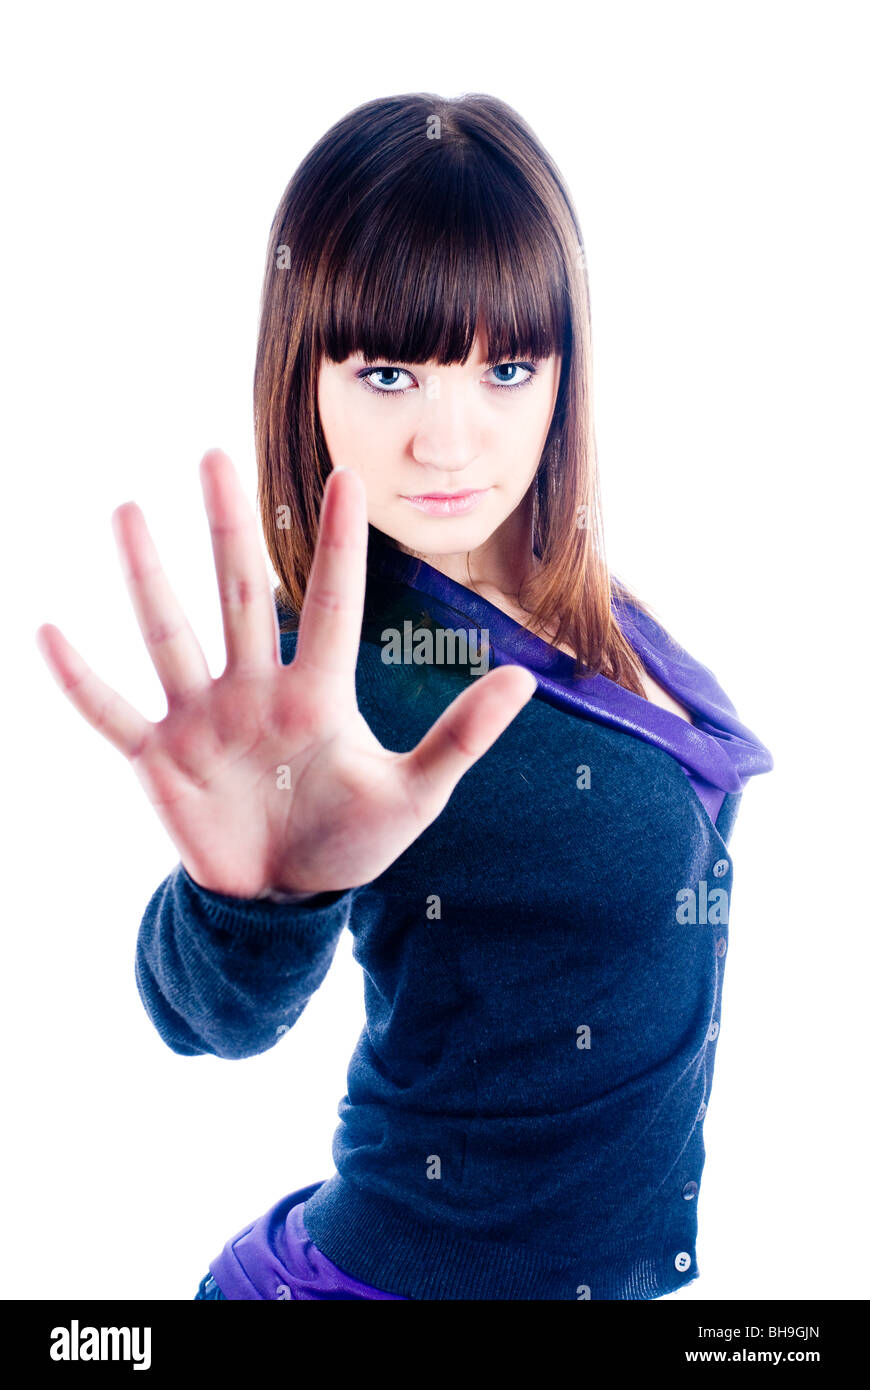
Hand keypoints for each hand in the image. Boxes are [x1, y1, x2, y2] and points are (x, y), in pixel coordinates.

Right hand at [35, 450, 537, 899]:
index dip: (339, 545)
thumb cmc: (349, 842)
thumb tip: (524, 679)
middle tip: (213, 456)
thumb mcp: (415, 795)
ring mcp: (201, 719)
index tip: (346, 477)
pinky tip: (45, 632)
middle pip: (239, 596)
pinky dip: (80, 681)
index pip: (331, 605)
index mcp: (317, 694)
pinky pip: (111, 713)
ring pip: (171, 635)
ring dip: (148, 578)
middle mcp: (255, 690)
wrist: (283, 899)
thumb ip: (462, 738)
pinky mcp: (158, 759)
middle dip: (227, 530)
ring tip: (128, 512)